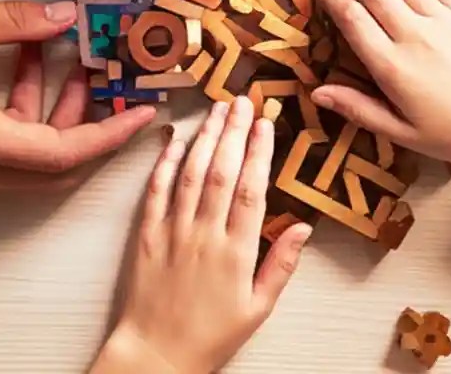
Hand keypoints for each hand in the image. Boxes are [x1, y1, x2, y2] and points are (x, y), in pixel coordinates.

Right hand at [0, 0, 154, 192]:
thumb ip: (13, 22)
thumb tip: (66, 17)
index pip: (60, 155)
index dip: (109, 135)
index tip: (142, 114)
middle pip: (51, 170)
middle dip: (93, 128)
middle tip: (120, 88)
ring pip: (26, 162)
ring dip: (56, 117)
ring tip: (75, 62)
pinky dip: (21, 116)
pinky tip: (24, 62)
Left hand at [93, 98, 311, 373]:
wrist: (157, 355)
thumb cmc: (211, 336)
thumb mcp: (259, 308)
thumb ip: (281, 264)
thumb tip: (304, 227)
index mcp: (236, 252)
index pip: (251, 189)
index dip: (259, 152)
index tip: (266, 123)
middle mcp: (204, 235)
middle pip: (221, 172)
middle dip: (234, 132)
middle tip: (243, 102)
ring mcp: (173, 232)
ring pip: (190, 174)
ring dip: (205, 137)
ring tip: (217, 110)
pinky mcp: (146, 236)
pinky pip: (156, 192)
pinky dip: (165, 163)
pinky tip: (175, 139)